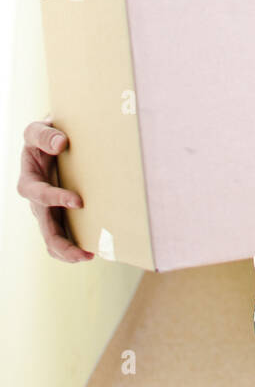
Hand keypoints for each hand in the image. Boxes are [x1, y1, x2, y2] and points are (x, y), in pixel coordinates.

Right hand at [17, 115, 93, 261]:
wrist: (53, 140)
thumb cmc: (45, 135)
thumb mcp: (37, 130)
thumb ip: (44, 135)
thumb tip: (61, 143)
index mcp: (29, 181)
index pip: (39, 195)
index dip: (56, 199)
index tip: (79, 201)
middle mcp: (37, 202)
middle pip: (45, 230)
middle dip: (63, 244)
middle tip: (84, 253)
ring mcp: (48, 212)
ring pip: (53, 240)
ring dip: (69, 252)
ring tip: (89, 256)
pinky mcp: (59, 214)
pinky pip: (63, 236)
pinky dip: (75, 245)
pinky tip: (93, 250)